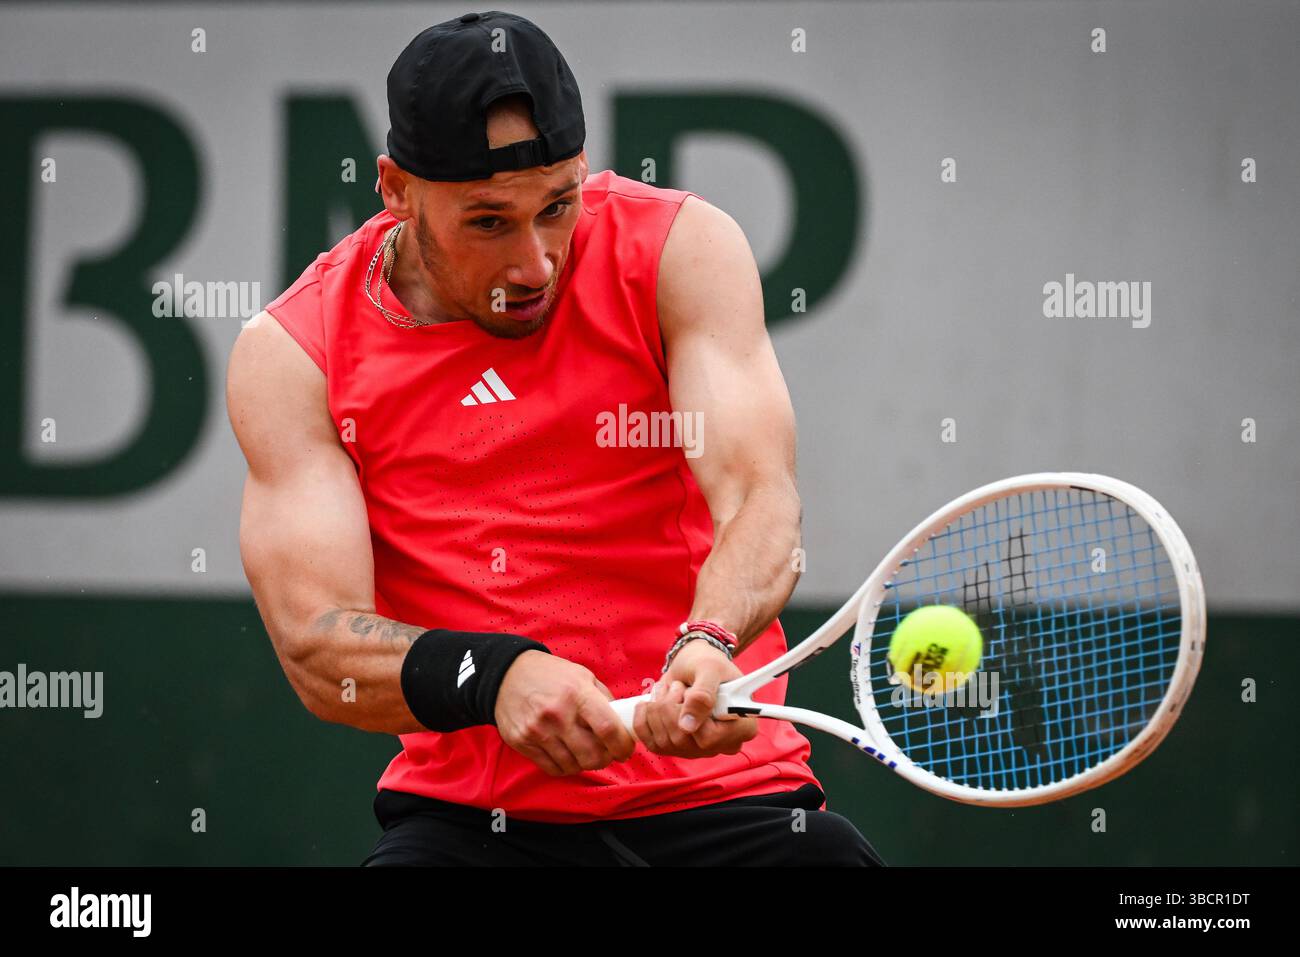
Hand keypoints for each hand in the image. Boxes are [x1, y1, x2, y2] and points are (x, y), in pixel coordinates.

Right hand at [495, 651, 637, 775]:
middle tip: (607, 753)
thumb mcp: (582, 676)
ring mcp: (538, 731)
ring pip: (574, 766)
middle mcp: (557, 714)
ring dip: (585, 763)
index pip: (608, 729)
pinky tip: (568, 755)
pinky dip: (566, 767)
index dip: (623, 745)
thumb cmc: (550, 675)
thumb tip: (623, 723)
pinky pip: (553, 769)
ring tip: (586, 752)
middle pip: (593, 755)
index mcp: (577, 694)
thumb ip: (603, 699)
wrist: (507, 675)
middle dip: (606, 759)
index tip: (626, 748)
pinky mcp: (523, 743)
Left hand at [633, 639, 758, 757]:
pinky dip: (644, 720)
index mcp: (741, 727)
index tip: (687, 692)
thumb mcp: (709, 669)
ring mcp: (699, 749)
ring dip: (658, 709)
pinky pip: (652, 744)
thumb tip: (687, 726)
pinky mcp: (677, 748)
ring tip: (668, 690)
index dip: (692, 717)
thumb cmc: (708, 662)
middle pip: (683, 741)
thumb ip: (702, 695)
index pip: (710, 738)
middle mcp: (722, 744)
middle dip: (670, 708)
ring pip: (666, 742)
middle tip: (677, 686)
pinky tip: (650, 703)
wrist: (693, 664)